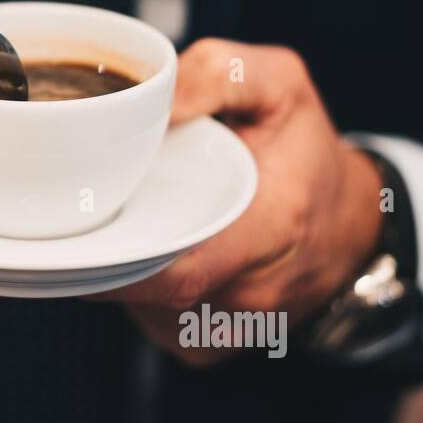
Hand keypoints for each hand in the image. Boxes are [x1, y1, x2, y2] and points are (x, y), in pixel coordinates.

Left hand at [94, 39, 384, 365]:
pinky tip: (147, 245)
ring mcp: (228, 330)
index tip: (75, 223)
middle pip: (144, 291)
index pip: (177, 267)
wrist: (350, 223)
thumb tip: (149, 101)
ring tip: (124, 216)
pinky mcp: (208, 347)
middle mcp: (252, 292)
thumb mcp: (277, 84)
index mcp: (273, 226)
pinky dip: (133, 284)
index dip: (112, 256)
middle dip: (97, 254)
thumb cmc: (305, 151)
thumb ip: (214, 76)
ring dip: (114, 265)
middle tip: (72, 209)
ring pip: (137, 307)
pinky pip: (148, 319)